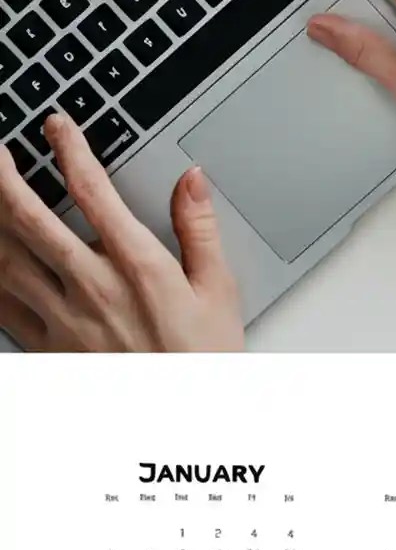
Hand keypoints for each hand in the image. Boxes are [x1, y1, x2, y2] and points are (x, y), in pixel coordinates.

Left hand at [0, 114, 243, 351]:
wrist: (184, 423)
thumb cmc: (204, 359)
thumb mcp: (219, 292)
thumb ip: (200, 230)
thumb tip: (191, 179)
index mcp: (139, 269)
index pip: (94, 193)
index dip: (70, 150)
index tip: (57, 125)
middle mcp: (93, 289)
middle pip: (29, 218)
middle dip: (3, 174)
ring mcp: (63, 319)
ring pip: (4, 256)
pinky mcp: (47, 346)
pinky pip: (1, 302)